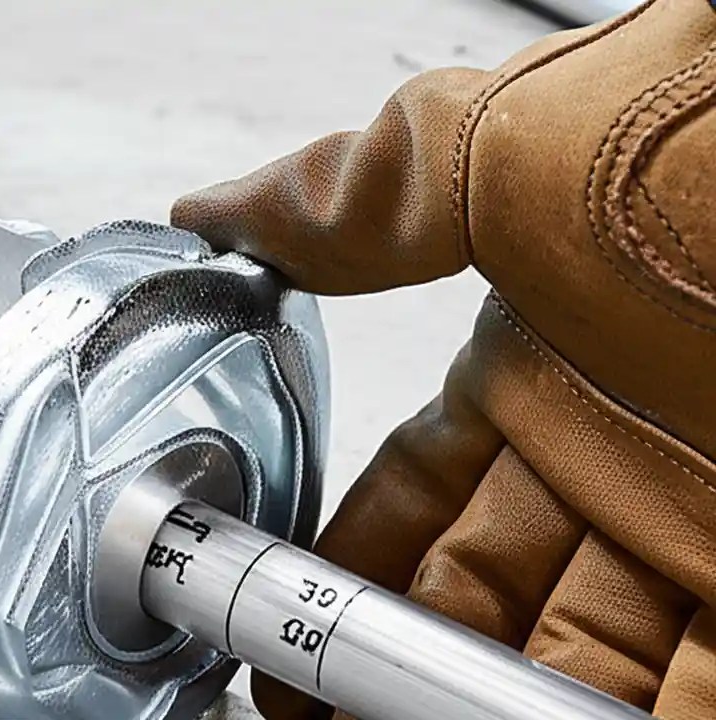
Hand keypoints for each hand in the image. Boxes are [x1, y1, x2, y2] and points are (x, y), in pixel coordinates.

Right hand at [174, 1, 715, 717]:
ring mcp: (690, 517)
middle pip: (483, 595)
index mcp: (527, 366)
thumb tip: (219, 215)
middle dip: (409, 660)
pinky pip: (699, 683)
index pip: (409, 499)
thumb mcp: (503, 153)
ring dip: (506, 705)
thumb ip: (360, 205)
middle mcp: (602, 450)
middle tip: (344, 711)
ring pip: (581, 655)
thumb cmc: (693, 131)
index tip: (288, 632)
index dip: (347, 571)